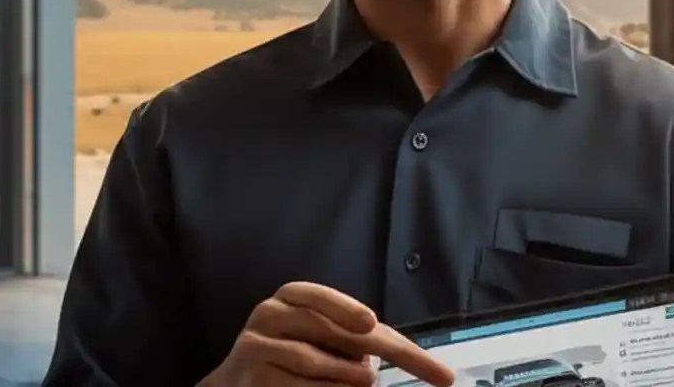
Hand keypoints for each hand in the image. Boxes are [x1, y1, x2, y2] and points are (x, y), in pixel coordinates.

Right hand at [199, 282, 454, 386]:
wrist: (240, 379)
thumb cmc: (291, 351)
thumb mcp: (318, 334)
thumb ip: (350, 336)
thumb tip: (386, 355)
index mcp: (292, 295)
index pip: (322, 299)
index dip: (347, 309)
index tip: (371, 323)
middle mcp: (271, 313)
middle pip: (330, 331)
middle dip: (388, 351)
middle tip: (433, 372)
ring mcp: (258, 346)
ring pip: (319, 364)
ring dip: (352, 378)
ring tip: (366, 379)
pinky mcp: (256, 376)